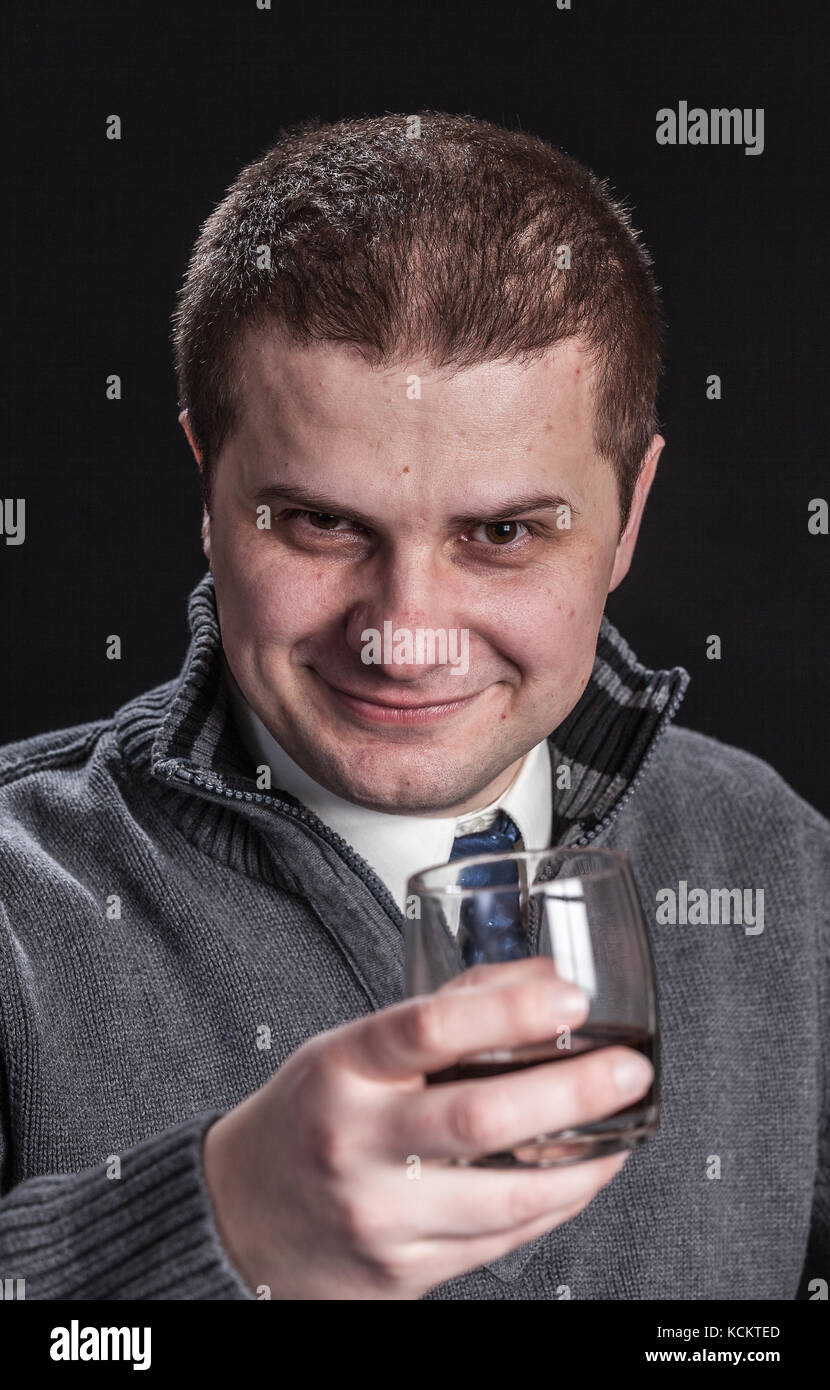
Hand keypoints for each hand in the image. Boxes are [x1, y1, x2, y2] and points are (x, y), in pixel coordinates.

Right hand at [203, 955, 652, 1298]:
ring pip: (504, 1196)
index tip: (569, 996)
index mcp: (341, 1069)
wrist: (240, 1217)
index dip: (508, 1010)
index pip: (426, 1028)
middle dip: (572, 1094)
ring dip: (583, 1161)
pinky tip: (583, 1174)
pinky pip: (501, 1240)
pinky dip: (556, 1204)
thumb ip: (445, 1009)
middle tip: (629, 1071)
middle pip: (478, 1119)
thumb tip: (542, 979)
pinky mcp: (403, 1270)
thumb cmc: (309, 1114)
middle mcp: (355, 1143)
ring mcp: (380, 1215)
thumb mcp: (352, 1045)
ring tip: (625, 1126)